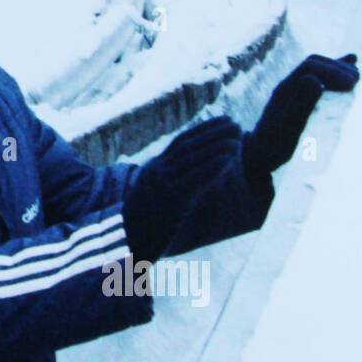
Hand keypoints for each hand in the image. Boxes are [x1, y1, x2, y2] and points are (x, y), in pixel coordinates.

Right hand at [123, 117, 243, 263]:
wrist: (123, 241)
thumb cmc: (139, 226)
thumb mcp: (151, 199)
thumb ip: (167, 185)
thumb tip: (187, 182)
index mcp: (154, 169)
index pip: (180, 142)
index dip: (203, 129)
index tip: (221, 120)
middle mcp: (158, 172)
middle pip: (189, 146)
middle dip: (214, 133)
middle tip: (235, 123)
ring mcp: (163, 184)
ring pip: (193, 159)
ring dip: (218, 146)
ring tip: (238, 139)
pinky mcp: (172, 199)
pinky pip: (195, 179)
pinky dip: (213, 167)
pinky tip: (229, 160)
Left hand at [242, 53, 359, 182]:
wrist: (261, 157)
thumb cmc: (274, 144)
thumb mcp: (288, 127)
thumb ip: (301, 104)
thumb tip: (315, 78)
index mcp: (286, 89)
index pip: (311, 67)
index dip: (333, 70)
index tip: (351, 83)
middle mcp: (290, 87)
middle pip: (316, 65)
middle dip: (338, 68)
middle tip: (357, 80)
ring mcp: (297, 94)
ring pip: (319, 72)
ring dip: (338, 71)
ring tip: (357, 76)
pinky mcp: (304, 103)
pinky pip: (320, 83)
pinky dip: (336, 76)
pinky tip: (351, 73)